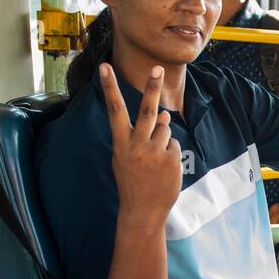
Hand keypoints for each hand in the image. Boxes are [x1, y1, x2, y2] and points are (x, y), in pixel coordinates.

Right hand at [100, 64, 182, 226]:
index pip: (114, 110)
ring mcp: (155, 152)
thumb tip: (163, 114)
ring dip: (162, 137)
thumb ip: (141, 135)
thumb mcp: (127, 157)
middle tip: (157, 68)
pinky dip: (170, 152)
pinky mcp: (171, 160)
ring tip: (154, 159)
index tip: (105, 67)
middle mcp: (137, 145)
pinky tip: (163, 168)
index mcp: (121, 143)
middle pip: (147, 110)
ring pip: (165, 129)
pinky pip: (173, 144)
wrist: (142, 211)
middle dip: (152, 88)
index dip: (110, 87)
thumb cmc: (132, 182)